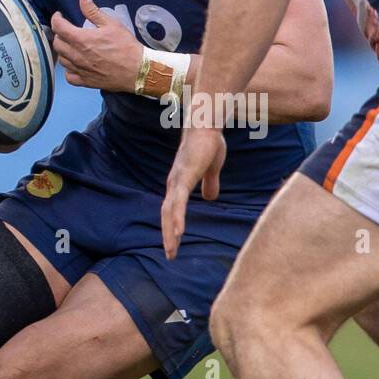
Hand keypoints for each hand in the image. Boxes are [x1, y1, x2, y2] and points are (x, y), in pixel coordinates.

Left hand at [50, 0, 142, 90]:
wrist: (137, 70)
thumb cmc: (125, 46)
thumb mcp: (111, 24)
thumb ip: (93, 11)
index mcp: (81, 39)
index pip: (58, 27)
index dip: (56, 19)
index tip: (60, 16)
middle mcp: (76, 55)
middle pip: (57, 44)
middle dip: (59, 34)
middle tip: (67, 30)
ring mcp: (80, 70)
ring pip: (61, 60)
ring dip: (63, 51)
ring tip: (71, 46)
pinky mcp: (85, 81)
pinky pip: (69, 76)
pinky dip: (68, 69)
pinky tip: (75, 65)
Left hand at [161, 117, 226, 258]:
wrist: (207, 123)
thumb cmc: (208, 142)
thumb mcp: (211, 168)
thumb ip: (210, 183)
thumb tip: (210, 198)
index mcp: (179, 183)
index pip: (172, 209)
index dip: (172, 226)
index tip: (175, 244)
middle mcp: (174, 183)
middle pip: (167, 214)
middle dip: (168, 235)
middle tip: (171, 255)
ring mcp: (177, 180)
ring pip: (170, 212)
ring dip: (170, 232)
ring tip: (172, 250)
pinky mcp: (184, 176)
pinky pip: (179, 202)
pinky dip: (177, 218)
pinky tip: (178, 232)